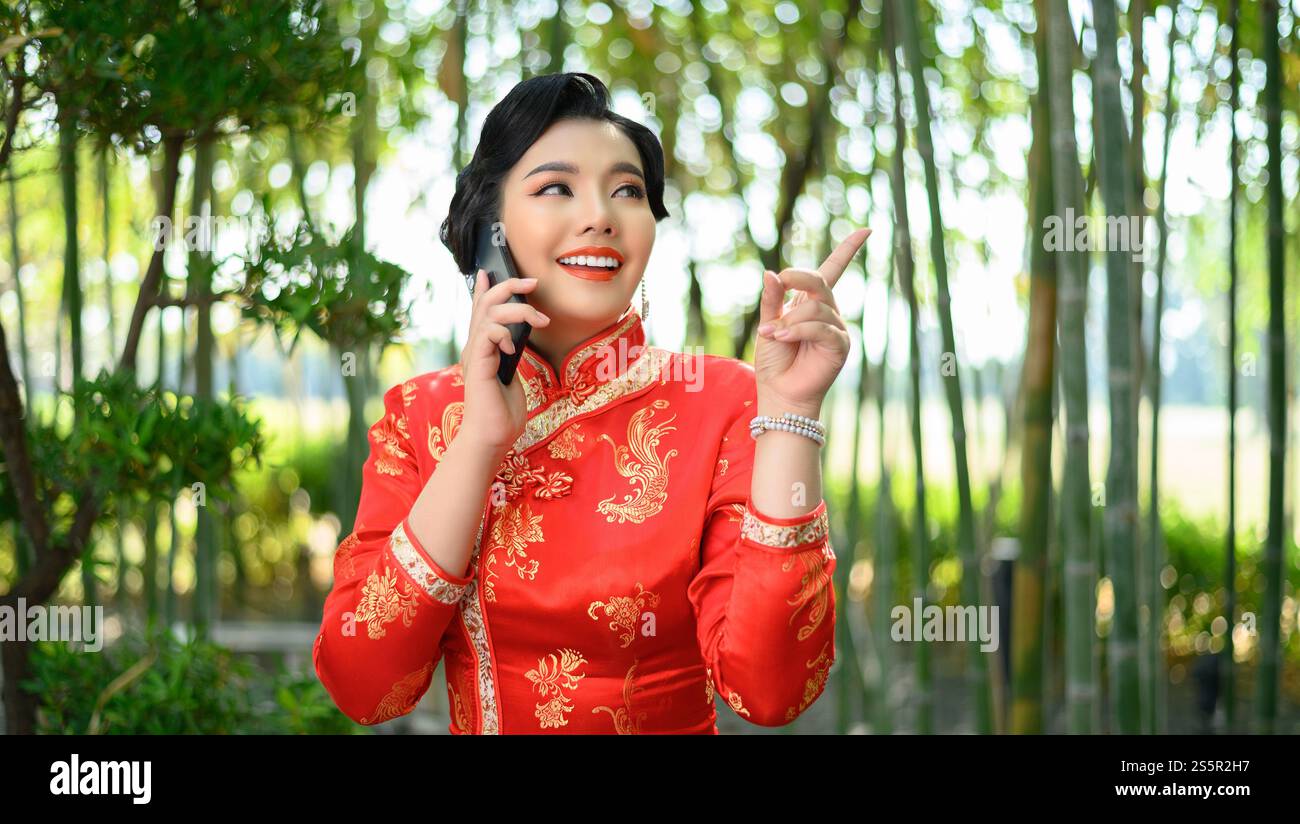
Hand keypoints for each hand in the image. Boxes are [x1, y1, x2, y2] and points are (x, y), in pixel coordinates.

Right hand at [458, 269, 550, 459]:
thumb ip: (512, 356)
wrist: (492, 438)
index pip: (480, 311)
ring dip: (518, 310)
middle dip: (508, 287)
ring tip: (541, 320)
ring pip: (489, 314)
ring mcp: (474, 356)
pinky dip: (504, 334)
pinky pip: (488, 335)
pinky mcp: (478, 365)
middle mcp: (474, 349)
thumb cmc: (503, 414)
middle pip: (485, 304)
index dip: (484, 289)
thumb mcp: (513, 377)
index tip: (489, 271)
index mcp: (481, 350)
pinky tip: (515, 348)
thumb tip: (520, 338)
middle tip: (532, 282)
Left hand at [754, 228, 869, 415]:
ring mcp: (837, 329)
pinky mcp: (840, 346)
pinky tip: (780, 338)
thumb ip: (772, 299)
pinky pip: (820, 328)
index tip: (866, 230)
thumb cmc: (774, 361)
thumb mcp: (768, 323)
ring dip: (789, 319)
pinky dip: (797, 330)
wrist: (779, 393)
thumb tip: (771, 272)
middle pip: (820, 282)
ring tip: (771, 334)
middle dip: (798, 278)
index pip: (834, 270)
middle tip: (780, 282)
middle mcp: (829, 313)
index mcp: (812, 303)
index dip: (849, 249)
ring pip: (815, 308)